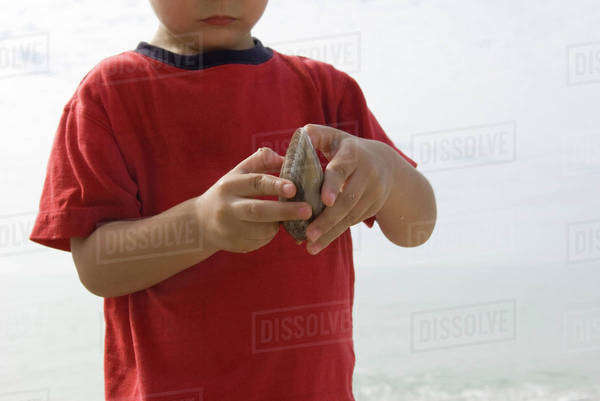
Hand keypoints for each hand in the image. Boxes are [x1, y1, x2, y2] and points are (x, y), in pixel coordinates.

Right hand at [198, 147, 312, 253]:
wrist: (201, 222)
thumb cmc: (229, 192)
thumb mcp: (238, 173)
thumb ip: (260, 161)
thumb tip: (283, 158)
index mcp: (230, 185)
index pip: (255, 183)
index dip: (275, 185)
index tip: (294, 188)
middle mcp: (228, 207)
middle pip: (258, 210)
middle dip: (285, 211)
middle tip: (308, 210)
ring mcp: (230, 228)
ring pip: (263, 229)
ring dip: (279, 224)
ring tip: (288, 218)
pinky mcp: (235, 244)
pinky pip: (261, 241)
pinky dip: (271, 234)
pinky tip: (271, 228)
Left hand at [302, 124, 395, 253]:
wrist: (386, 165)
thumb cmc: (347, 150)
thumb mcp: (335, 137)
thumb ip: (316, 135)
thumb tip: (300, 137)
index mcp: (353, 155)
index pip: (342, 171)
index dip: (334, 184)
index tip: (325, 200)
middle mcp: (367, 174)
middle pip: (347, 200)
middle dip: (328, 219)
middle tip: (309, 234)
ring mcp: (373, 193)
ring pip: (350, 216)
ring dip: (330, 232)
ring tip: (311, 247)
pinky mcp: (373, 207)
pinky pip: (352, 222)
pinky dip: (335, 233)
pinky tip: (319, 244)